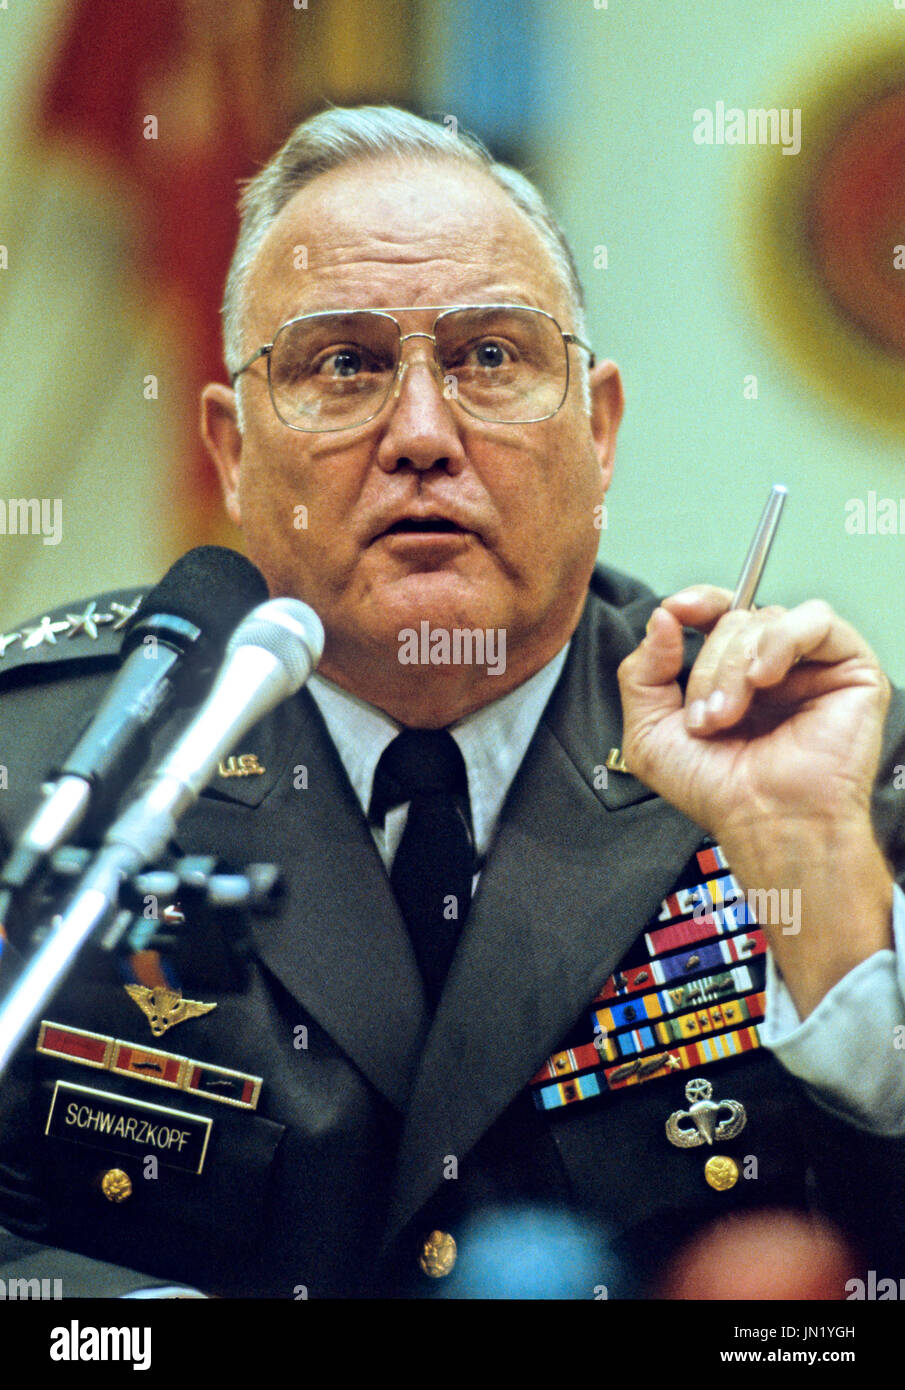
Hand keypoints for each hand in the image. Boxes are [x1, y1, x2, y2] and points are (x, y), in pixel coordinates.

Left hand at [617, 586, 894, 1015]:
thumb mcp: (651, 734)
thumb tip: (661, 618)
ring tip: (730, 715)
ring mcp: (812, 666)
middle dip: (707, 668)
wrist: (766, 824)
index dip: (695, 603)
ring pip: (766, 619)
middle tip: (707, 718)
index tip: (675, 612)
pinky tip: (766, 680)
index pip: (717, 612)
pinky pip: (815, 620)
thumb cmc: (719, 792)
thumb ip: (642, 673)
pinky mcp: (850, 668)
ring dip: (734, 666)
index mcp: (733, 675)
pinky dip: (779, 642)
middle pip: (733, 620)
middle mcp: (773, 666)